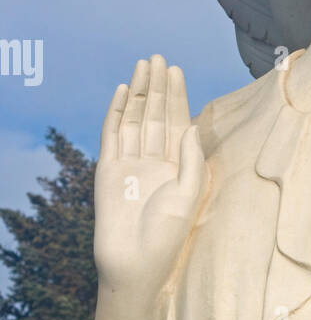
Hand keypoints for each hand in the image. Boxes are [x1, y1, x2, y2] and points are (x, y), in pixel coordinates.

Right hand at [93, 55, 207, 294]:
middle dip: (157, 87)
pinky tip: (124, 91)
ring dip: (139, 92)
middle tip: (158, 57)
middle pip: (156, 115)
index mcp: (177, 167)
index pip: (177, 123)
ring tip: (143, 65)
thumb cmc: (166, 235)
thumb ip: (191, 160)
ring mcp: (130, 163)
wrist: (133, 262)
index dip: (177, 97)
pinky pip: (113, 135)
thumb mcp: (189, 194)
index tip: (176, 71)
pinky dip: (117, 113)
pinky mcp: (108, 169)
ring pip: (135, 119)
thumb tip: (191, 127)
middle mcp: (154, 161)